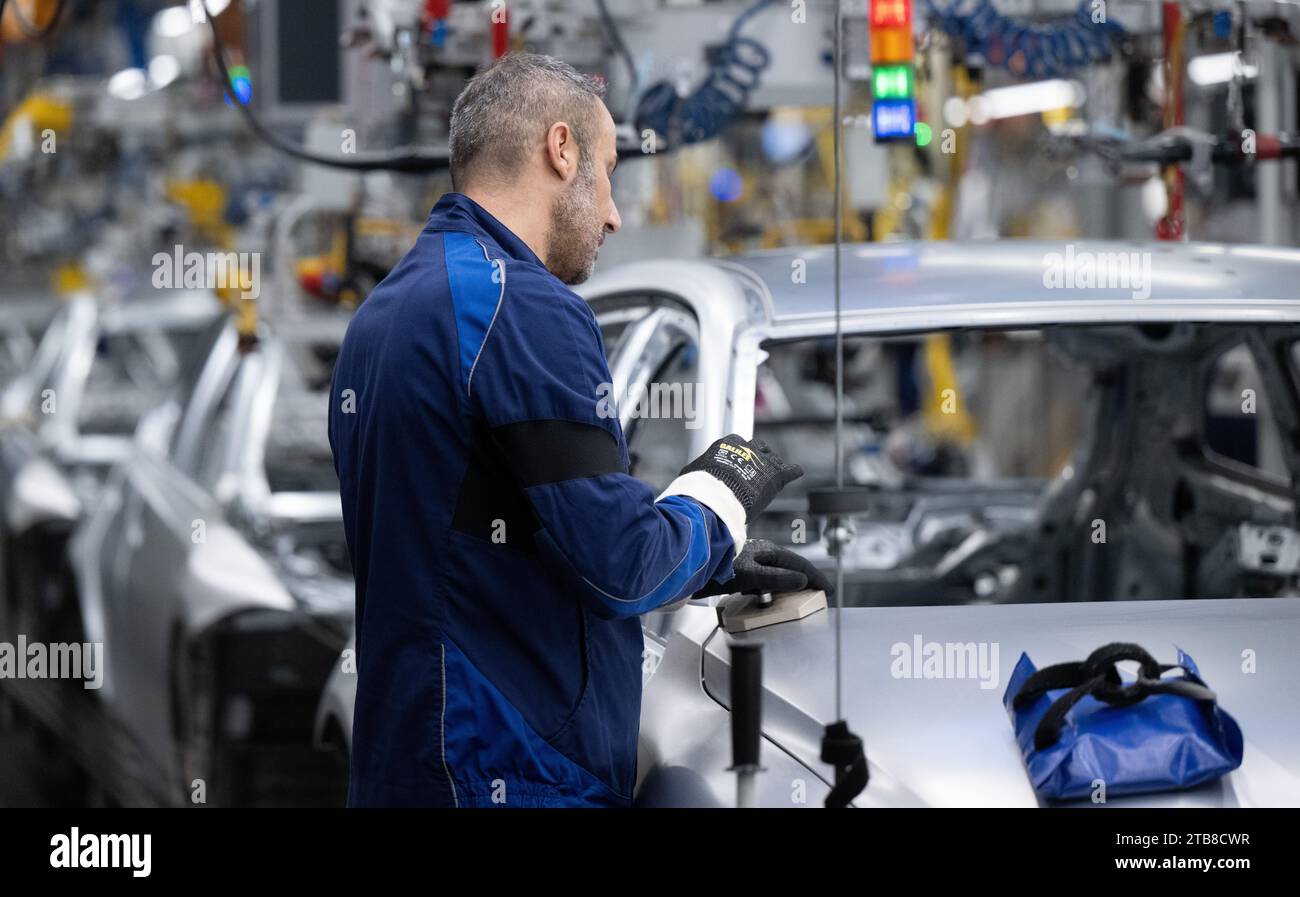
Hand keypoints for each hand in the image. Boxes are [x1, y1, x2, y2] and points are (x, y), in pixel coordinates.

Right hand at [678, 435, 801, 522]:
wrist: (716, 497)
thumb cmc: (699, 487)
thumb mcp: (692, 473)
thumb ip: (697, 471)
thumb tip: (689, 477)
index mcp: (727, 443)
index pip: (737, 443)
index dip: (738, 454)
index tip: (737, 463)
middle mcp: (747, 447)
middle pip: (757, 447)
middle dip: (757, 456)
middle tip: (756, 467)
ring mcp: (764, 460)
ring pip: (772, 458)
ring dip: (772, 465)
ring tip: (772, 472)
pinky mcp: (776, 475)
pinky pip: (789, 470)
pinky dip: (792, 471)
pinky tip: (796, 472)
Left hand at [695, 539, 834, 598]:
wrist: (686, 564)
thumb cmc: (715, 564)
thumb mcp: (751, 575)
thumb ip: (777, 579)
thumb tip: (802, 581)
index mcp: (767, 552)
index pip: (799, 566)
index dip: (816, 578)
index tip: (828, 589)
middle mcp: (759, 555)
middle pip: (789, 569)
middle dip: (805, 581)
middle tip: (818, 594)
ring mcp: (748, 563)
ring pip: (775, 574)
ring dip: (788, 586)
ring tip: (797, 598)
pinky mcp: (737, 572)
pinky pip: (761, 581)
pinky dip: (771, 590)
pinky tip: (767, 597)